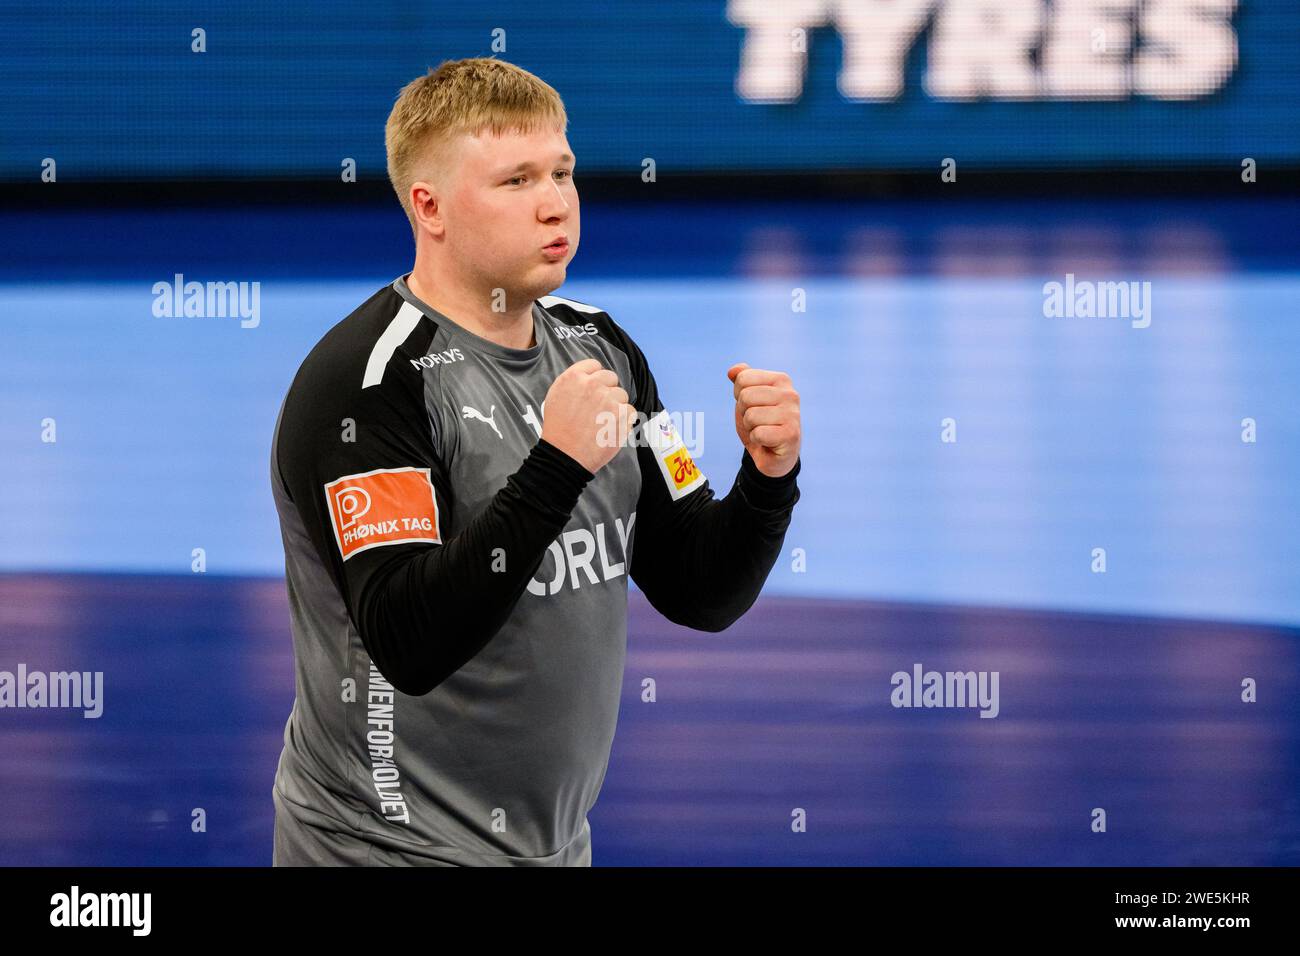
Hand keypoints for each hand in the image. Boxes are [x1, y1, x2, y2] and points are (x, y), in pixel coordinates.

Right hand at [541, 358, 635, 473]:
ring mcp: (609, 400)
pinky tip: (611, 428)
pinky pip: (631, 411)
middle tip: (598, 408)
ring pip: (622, 395)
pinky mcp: (622, 416)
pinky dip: (624, 420)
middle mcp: (593, 385)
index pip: (594, 365)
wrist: (565, 455)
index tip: (594, 388)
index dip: (595, 377)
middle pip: (611, 378)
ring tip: (603, 421)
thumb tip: (590, 377)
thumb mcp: (555, 396)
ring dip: (616, 406)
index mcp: (574, 377)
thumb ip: (574, 382)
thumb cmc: (558, 429)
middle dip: (607, 391)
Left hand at [727, 363, 800, 477]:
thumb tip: (732, 371)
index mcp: (781, 380)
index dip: (740, 395)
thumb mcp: (747, 399)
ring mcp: (793, 414)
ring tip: (762, 431)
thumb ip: (742, 380)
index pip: (743, 379)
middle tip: (757, 422)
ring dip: (750, 427)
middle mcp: (790, 394)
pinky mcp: (791, 434)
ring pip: (751, 416)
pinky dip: (756, 440)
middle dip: (744, 412)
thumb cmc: (761, 423)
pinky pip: (758, 433)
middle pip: (745, 396)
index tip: (753, 406)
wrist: (774, 454)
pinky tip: (767, 442)